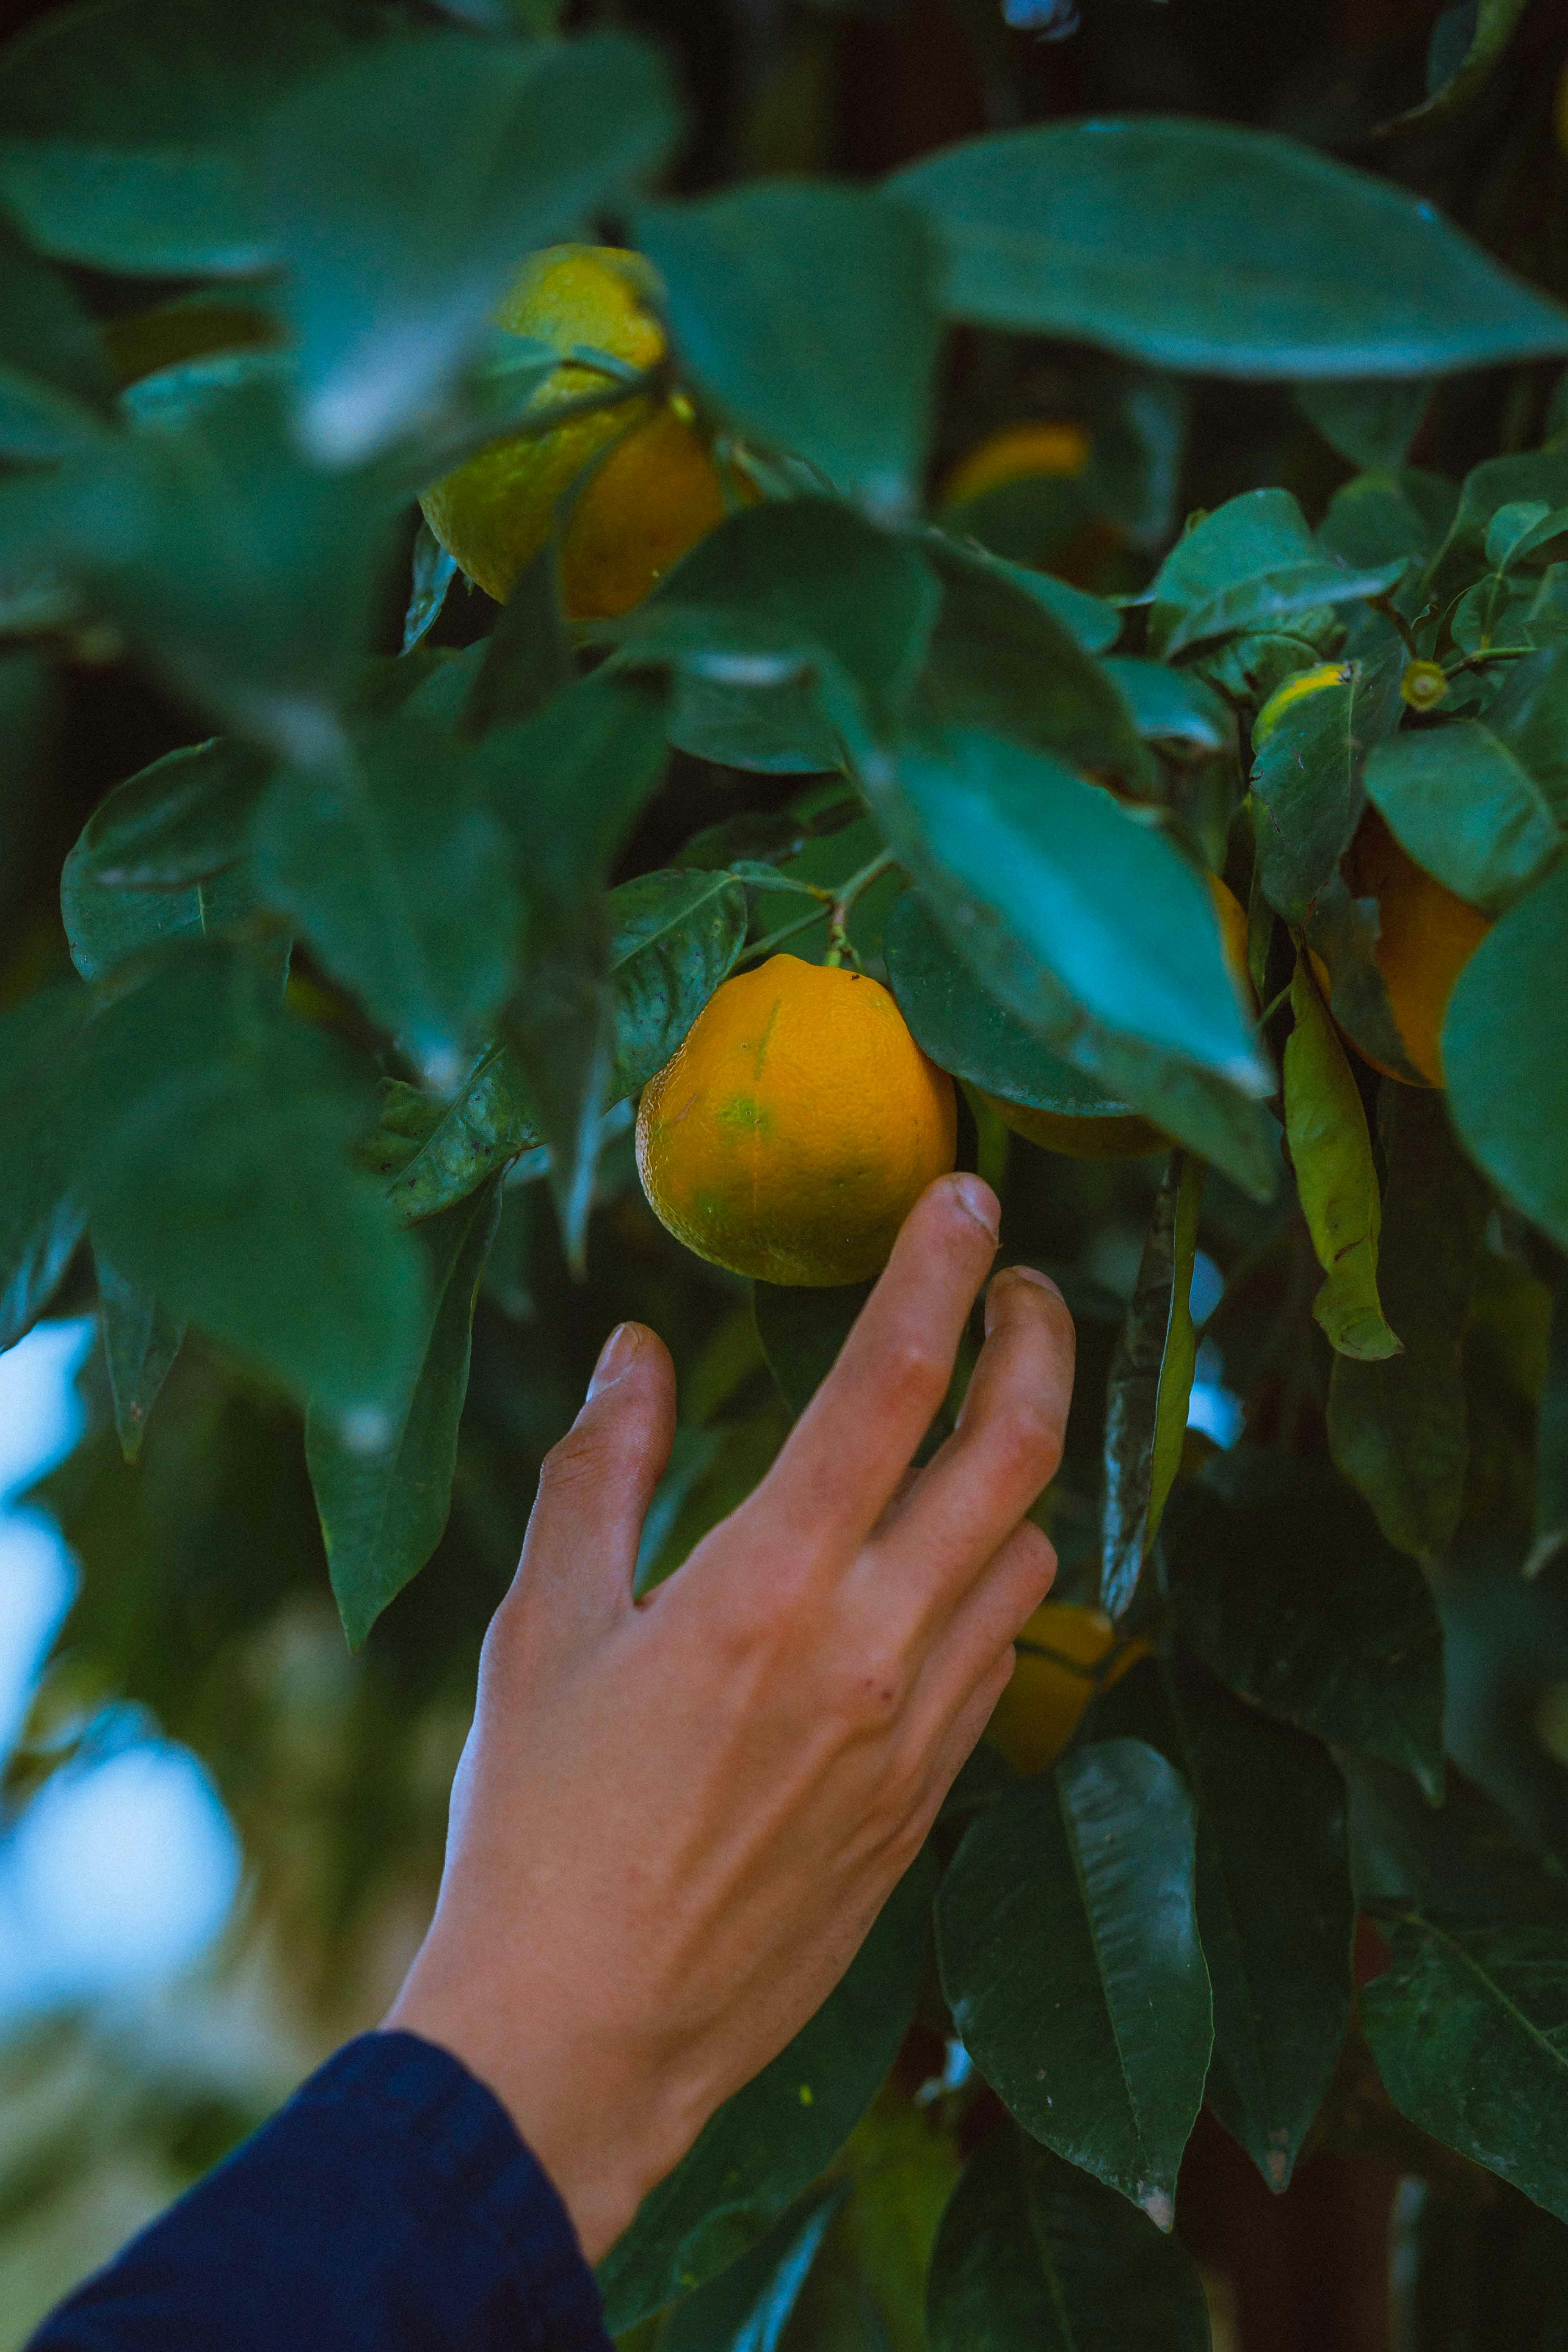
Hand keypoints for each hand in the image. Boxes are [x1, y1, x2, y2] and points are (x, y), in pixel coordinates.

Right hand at [384, 1173, 1075, 2260]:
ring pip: (1031, 1555)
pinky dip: (998, 1580)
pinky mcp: (930, 1801)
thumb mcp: (543, 1628)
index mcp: (768, 1586)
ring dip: (1024, 1469)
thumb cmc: (540, 1826)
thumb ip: (601, 1472)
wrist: (588, 2035)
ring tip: (983, 1423)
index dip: (940, 1271)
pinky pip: (1005, 1654)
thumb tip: (634, 1351)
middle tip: (1026, 1285)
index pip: (892, 1384)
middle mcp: (873, 1648)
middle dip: (1039, 1343)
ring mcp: (919, 1731)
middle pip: (1015, 1455)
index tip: (972, 1198)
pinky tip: (949, 1567)